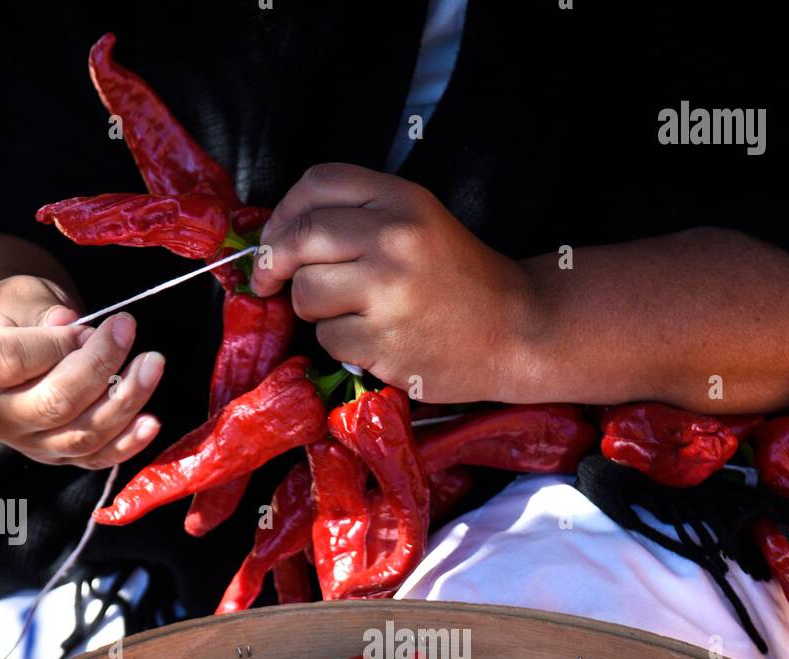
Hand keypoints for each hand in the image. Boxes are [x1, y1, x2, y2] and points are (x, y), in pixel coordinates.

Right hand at [0, 275, 164, 467]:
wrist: (14, 346)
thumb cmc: (17, 317)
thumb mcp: (20, 298)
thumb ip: (42, 310)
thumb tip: (72, 325)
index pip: (19, 360)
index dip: (61, 341)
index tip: (91, 323)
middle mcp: (1, 414)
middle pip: (56, 403)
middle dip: (101, 367)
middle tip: (129, 332)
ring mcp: (31, 443)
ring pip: (83, 435)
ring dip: (124, 401)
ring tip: (151, 366)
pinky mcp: (60, 457)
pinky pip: (97, 458)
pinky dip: (128, 443)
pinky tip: (150, 421)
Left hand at [252, 164, 536, 402]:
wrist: (519, 330)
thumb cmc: (464, 281)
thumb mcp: (421, 222)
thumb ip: (362, 216)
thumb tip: (282, 235)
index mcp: (402, 199)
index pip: (317, 183)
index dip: (283, 212)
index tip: (273, 238)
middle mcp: (393, 239)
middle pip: (299, 238)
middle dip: (273, 263)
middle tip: (269, 281)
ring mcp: (387, 292)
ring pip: (307, 293)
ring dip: (313, 309)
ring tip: (349, 314)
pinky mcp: (383, 342)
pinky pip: (329, 339)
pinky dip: (340, 345)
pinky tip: (373, 341)